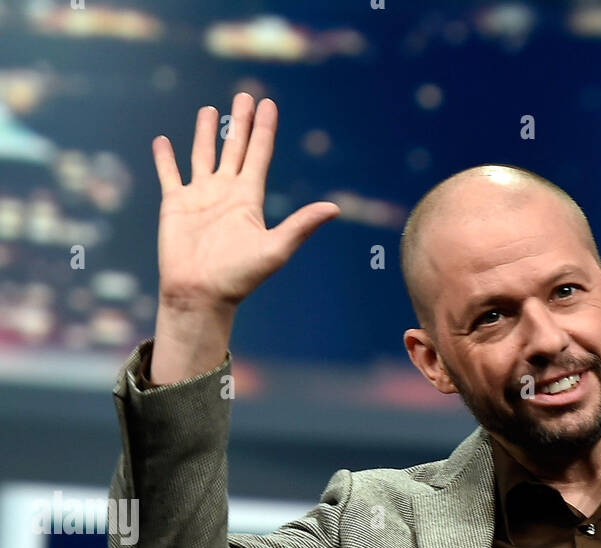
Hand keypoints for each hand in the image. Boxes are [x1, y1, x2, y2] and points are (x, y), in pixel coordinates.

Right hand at [152, 93, 339, 311]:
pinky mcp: (175, 204)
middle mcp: (225, 193)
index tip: (269, 104)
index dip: (264, 129)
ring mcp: (200, 197)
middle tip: (245, 96)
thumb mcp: (275, 249)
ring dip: (206, 133)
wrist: (200, 294)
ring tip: (210, 109)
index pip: (259, 155)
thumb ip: (301, 225)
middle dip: (240, 122)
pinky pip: (169, 174)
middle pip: (235, 148)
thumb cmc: (238, 277)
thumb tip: (335, 209)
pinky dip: (164, 158)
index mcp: (249, 199)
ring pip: (203, 155)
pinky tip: (162, 141)